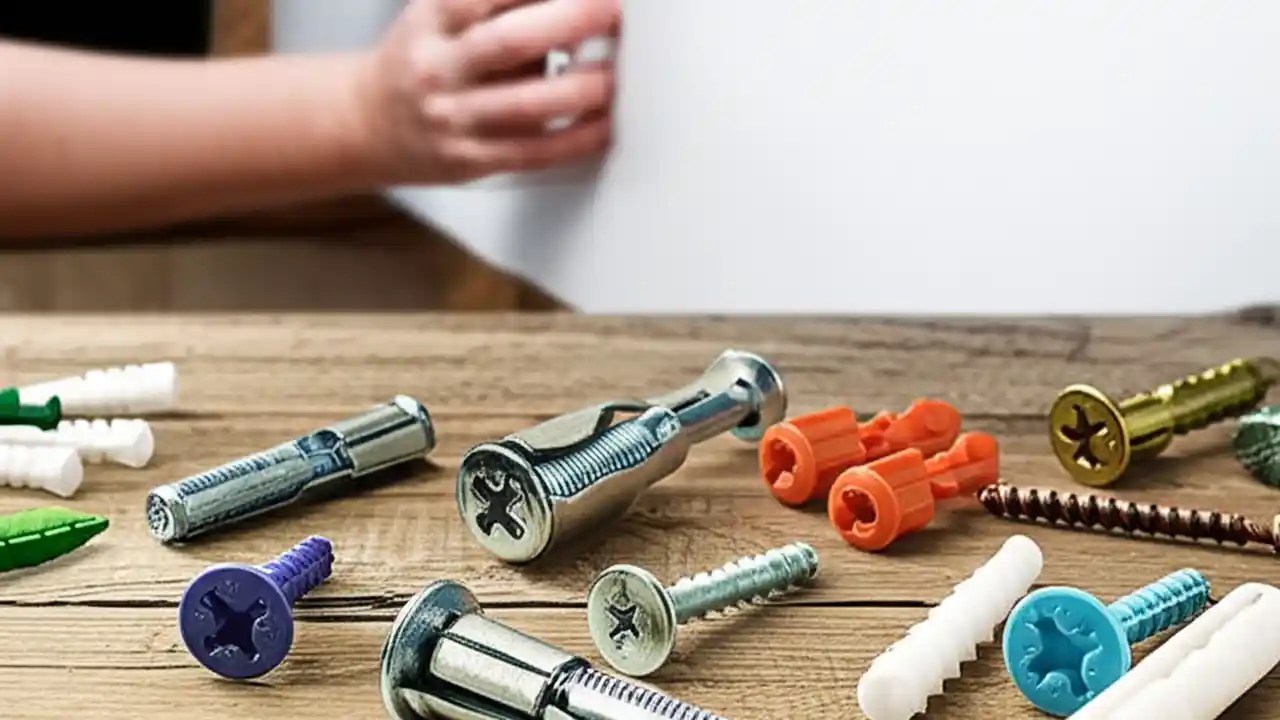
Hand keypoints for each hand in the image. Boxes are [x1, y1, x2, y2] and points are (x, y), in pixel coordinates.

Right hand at [358, 0, 619, 184]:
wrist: (367, 124)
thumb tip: (575, 8)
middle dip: (571, 21)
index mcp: (431, 21)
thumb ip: (499, 10)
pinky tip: (604, 124)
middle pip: (508, 42)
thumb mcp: (442, 16)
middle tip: (612, 12)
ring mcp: (452, 119)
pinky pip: (534, 153)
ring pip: (527, 105)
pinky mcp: (471, 160)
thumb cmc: (423, 61)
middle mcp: (438, 69)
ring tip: (615, 73)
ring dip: (584, 88)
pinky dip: (577, 139)